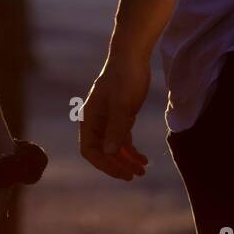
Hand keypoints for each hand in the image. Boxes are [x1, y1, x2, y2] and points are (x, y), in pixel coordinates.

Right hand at [79, 56, 150, 180]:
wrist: (132, 57)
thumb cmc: (124, 77)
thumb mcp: (122, 103)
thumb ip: (116, 127)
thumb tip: (110, 153)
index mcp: (89, 118)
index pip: (90, 150)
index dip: (104, 164)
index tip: (121, 172)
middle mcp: (96, 122)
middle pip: (102, 152)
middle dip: (117, 165)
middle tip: (134, 176)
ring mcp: (108, 120)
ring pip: (114, 148)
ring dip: (127, 160)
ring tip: (142, 171)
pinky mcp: (120, 117)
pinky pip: (123, 139)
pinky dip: (132, 150)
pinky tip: (144, 158)